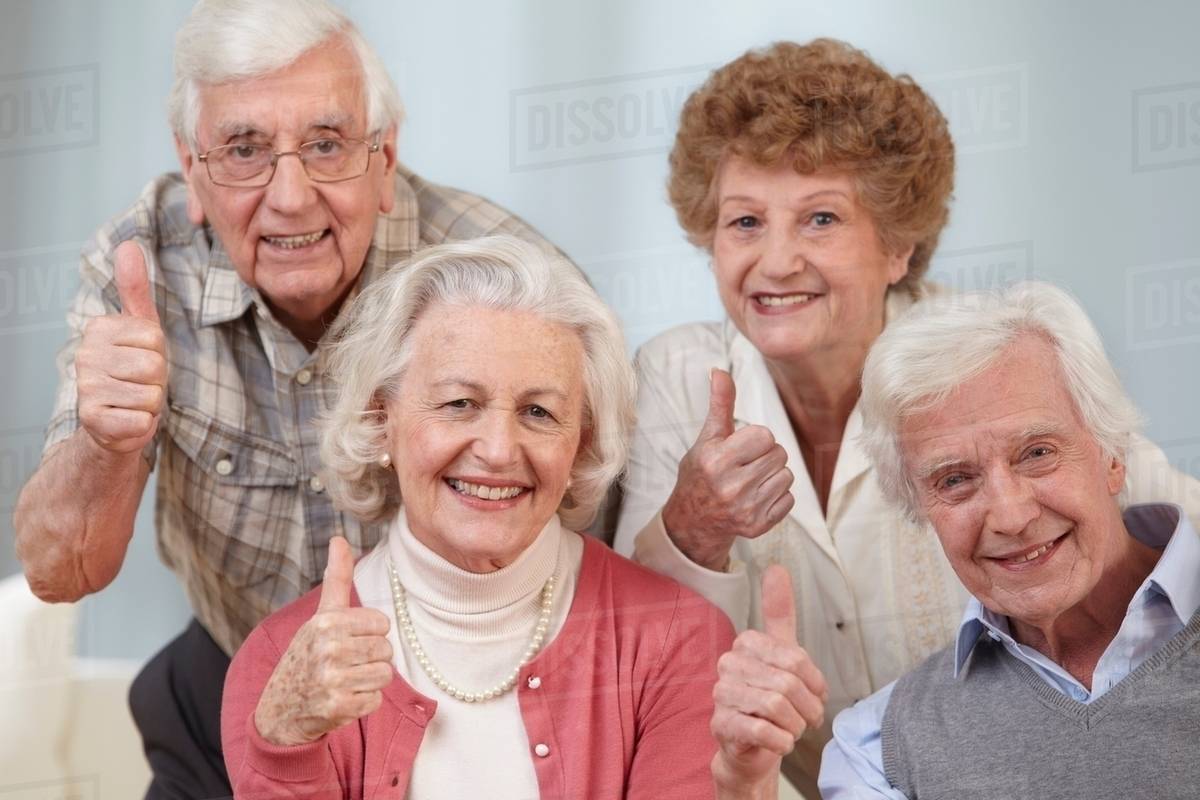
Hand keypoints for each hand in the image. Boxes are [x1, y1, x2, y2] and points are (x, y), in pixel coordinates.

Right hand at [75, 241, 167, 453]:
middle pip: (154, 365)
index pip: (154, 338)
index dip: (159, 354)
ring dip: (151, 403)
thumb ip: (135, 288)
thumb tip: (128, 245)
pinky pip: (141, 420)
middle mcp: (85, 355)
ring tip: (134, 400)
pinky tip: (127, 420)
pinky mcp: (92, 420)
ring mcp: (86, 388)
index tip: (142, 360)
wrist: (114, 422)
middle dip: (157, 380)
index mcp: (99, 329)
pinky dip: (143, 425)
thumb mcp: (139, 327)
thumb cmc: (132, 372)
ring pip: (151, 394)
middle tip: (140, 384)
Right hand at [253, 537, 393, 745]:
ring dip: (369, 681)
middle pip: (386, 650)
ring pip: (385, 675)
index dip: (370, 633)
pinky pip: (376, 700)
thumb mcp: (320, 616)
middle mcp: (328, 648)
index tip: (350, 640)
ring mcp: (333, 679)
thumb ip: (336, 578)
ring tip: (345, 680)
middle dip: (372, 658)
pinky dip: (363, 703)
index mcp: (327, 622)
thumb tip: (339, 538)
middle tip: (347, 664)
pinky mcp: (338, 707)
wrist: (280, 708)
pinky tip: (343, 699)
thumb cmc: (308, 655)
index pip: (382, 623)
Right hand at [662, 369, 793, 569]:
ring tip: (751, 480)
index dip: (756, 439)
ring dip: (773, 475)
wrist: (692, 520)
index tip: (741, 448)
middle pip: (779, 454)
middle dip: (766, 455)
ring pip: (787, 476)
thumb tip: (719, 370)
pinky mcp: (757, 526)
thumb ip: (720, 405)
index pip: (765, 436)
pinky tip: (756, 497)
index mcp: (715, 460)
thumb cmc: (701, 472)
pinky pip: (789, 499)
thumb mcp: (707, 437)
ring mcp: (745, 509)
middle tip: (745, 465)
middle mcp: (730, 486)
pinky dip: (777, 496)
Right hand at [711, 566, 827, 794]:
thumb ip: (779, 613)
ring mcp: (721, 695)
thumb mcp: (782, 655)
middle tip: (809, 719)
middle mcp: (728, 664)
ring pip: (776, 707)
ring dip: (795, 725)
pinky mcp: (721, 725)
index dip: (814, 683)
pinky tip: (780, 741)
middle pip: (787, 684)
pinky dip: (781, 740)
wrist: (751, 747)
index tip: (816, 695)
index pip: (795, 659)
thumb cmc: (769, 697)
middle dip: (808, 708)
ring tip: (792, 729)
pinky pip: (762, 730)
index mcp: (746, 643)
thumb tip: (776, 568)